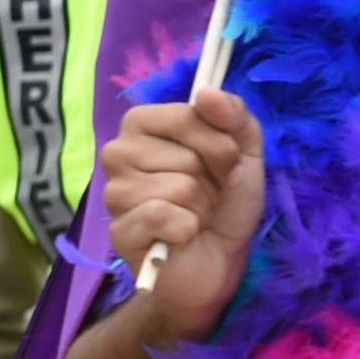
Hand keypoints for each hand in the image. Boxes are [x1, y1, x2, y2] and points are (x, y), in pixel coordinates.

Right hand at [104, 87, 264, 345]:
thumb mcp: (245, 153)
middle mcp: (119, 152)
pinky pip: (163, 216)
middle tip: (208, 198)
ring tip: (194, 217)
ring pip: (179, 186)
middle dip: (213, 181)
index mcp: (144, 125)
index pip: (188, 114)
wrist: (218, 266)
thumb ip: (235, 116)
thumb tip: (208, 92)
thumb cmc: (225, 205)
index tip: (225, 165)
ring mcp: (114, 192)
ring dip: (201, 208)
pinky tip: (179, 237)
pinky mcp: (118, 230)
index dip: (220, 144)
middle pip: (187, 154)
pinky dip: (185, 229)